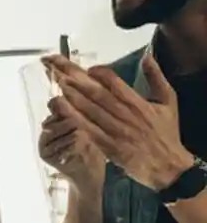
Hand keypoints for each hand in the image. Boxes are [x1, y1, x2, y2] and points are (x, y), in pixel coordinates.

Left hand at [44, 53, 195, 190]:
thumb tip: (147, 56)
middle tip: (57, 66)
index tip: (86, 68)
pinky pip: (87, 129)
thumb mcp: (169, 102)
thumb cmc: (166, 133)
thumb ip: (157, 78)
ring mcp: (114, 130)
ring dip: (70, 95)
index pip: (114, 82)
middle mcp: (124, 114)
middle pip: (96, 92)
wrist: (167, 165)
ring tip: (55, 82)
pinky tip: (60, 110)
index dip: (98, 73)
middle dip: (75, 77)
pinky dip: (74, 119)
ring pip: (89, 110)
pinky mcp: (107, 146)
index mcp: (138, 103)